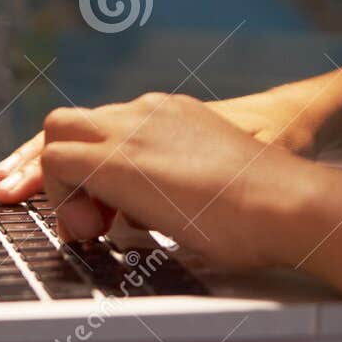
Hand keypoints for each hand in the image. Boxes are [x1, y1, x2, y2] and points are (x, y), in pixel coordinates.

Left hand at [10, 92, 316, 268]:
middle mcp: (147, 113)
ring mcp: (132, 127)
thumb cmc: (262, 211)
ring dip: (63, 182)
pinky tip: (90, 228)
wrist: (284, 201)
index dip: (90, 167)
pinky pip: (58, 159)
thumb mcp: (211, 186)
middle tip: (91, 220)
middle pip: (73, 123)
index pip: (108, 128)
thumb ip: (180, 190)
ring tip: (92, 228)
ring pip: (59, 132)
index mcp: (173, 118)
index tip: (94, 211)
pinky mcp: (117, 156)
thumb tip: (157, 221)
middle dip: (65, 170)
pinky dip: (60, 193)